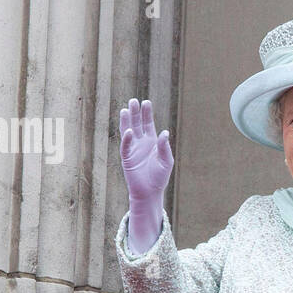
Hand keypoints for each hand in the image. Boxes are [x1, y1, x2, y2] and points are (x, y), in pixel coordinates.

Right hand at [120, 98, 172, 252]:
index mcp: (151, 142)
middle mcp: (141, 143)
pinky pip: (126, 147)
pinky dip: (127, 139)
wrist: (150, 192)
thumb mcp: (166, 161)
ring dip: (126, 121)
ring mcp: (133, 149)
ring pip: (128, 132)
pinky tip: (129, 131)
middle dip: (135, 113)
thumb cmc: (159, 177)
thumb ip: (165, 147)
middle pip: (137, 124)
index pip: (148, 124)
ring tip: (126, 109)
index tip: (146, 102)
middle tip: (134, 101)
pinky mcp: (127, 158)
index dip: (147, 114)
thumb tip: (164, 132)